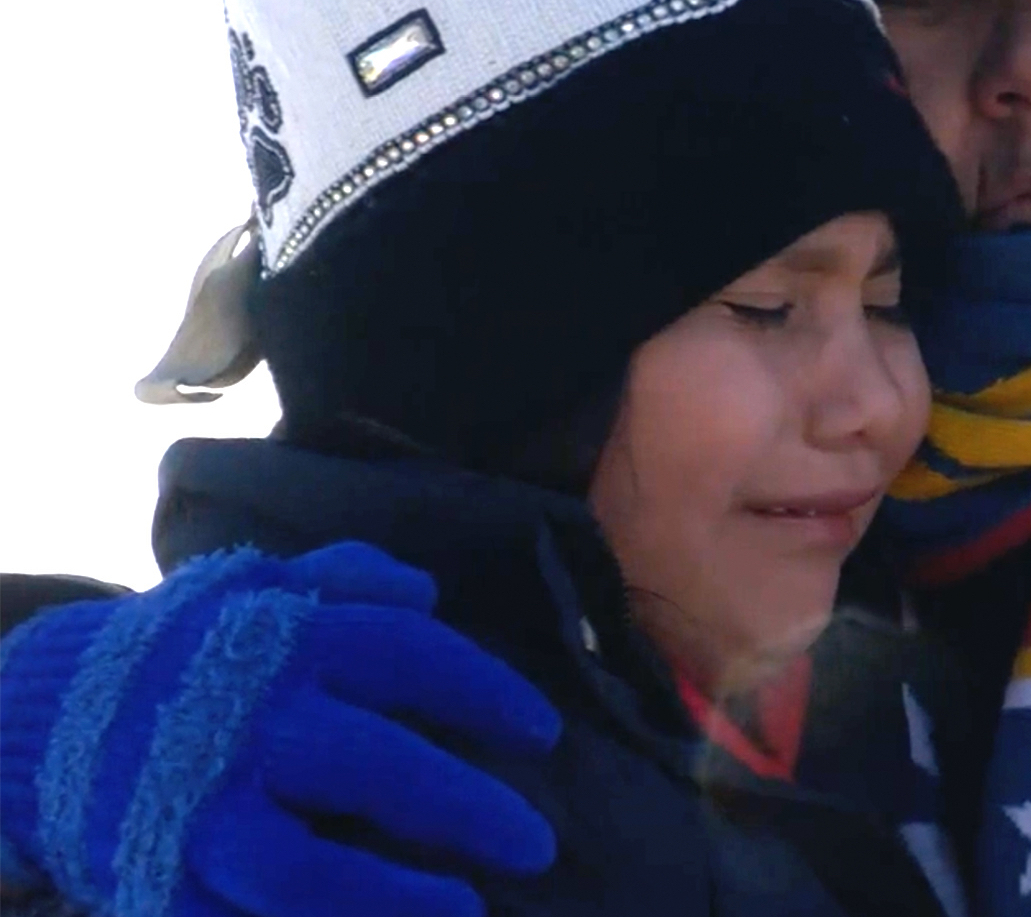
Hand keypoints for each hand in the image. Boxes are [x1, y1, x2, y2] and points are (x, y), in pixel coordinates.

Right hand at [0, 543, 561, 916]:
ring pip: (301, 871)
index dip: (485, 692)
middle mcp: (243, 723)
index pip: (407, 653)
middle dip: (464, 808)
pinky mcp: (159, 881)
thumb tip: (426, 591)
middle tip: (537, 844)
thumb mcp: (251, 591)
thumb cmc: (183, 654)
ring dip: (391, 898)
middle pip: (373, 766)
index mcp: (280, 640)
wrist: (35, 715)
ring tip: (464, 912)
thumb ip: (342, 583)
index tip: (543, 735)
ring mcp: (196, 811)